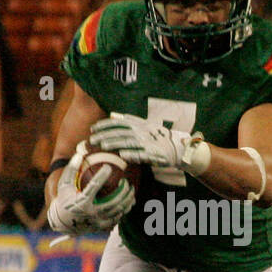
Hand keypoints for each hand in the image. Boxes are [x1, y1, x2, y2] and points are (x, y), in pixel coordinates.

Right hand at [46, 141, 135, 234]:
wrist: (61, 222)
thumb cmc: (64, 199)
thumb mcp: (64, 184)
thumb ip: (71, 169)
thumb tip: (79, 153)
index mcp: (81, 201)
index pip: (93, 187)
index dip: (102, 176)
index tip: (108, 167)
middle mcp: (90, 213)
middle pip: (112, 203)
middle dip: (123, 192)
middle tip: (127, 182)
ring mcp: (96, 222)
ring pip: (117, 212)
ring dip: (127, 201)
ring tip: (132, 192)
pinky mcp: (100, 227)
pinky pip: (116, 219)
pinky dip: (123, 211)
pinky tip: (128, 203)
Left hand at [89, 112, 209, 173]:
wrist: (178, 148)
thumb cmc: (158, 138)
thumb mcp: (145, 126)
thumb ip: (130, 121)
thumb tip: (114, 116)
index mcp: (140, 124)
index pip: (119, 122)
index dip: (105, 125)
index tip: (93, 128)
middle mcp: (143, 131)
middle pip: (121, 132)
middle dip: (105, 135)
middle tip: (92, 139)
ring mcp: (149, 142)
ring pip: (129, 142)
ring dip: (115, 143)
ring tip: (103, 146)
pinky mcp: (154, 153)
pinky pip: (142, 154)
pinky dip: (133, 154)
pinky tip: (123, 156)